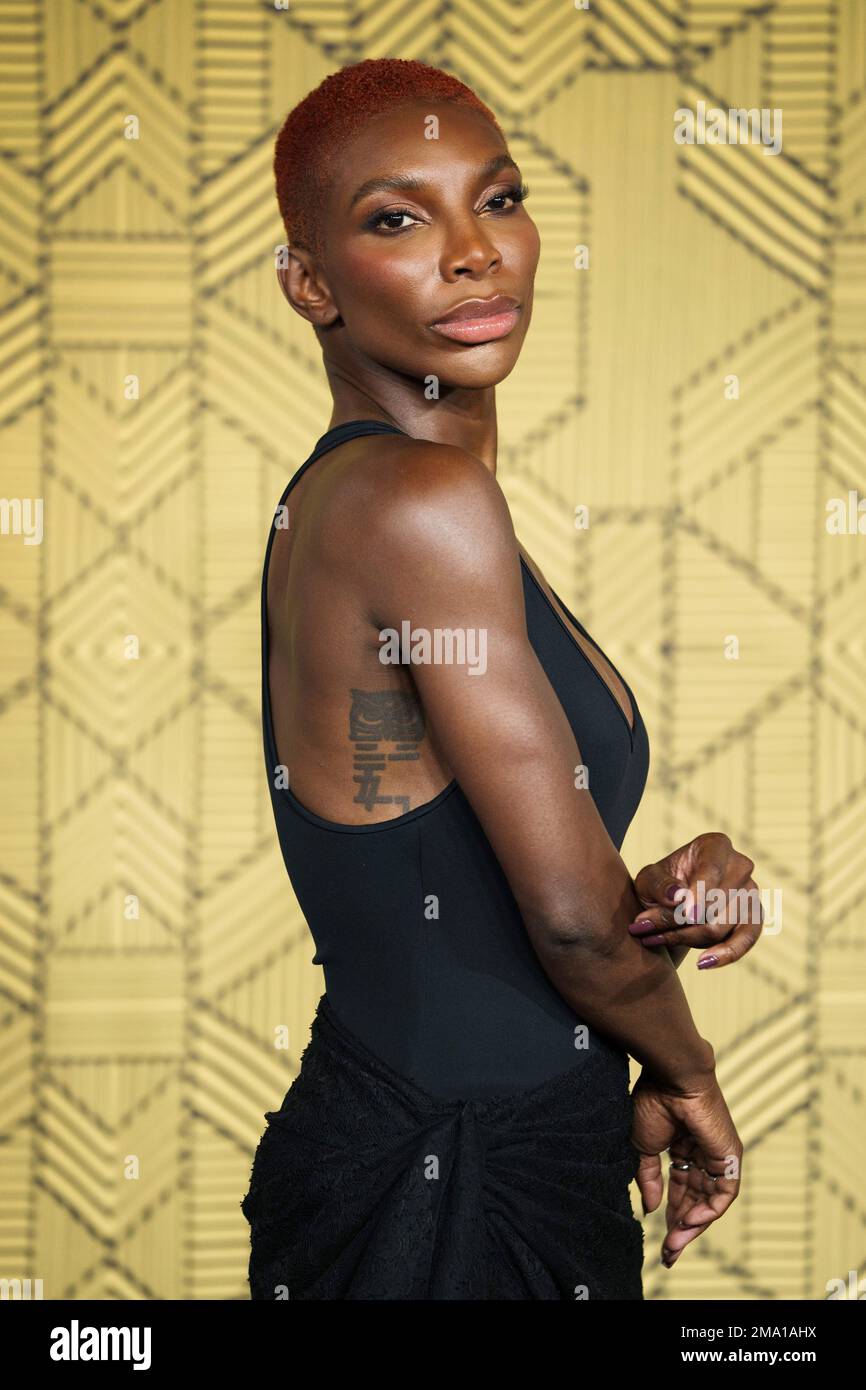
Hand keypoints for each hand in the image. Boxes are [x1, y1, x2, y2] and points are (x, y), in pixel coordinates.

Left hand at [626, 832, 763, 968]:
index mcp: (715, 846)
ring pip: (720, 926)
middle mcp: (740, 866)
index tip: (687, 915)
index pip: (711, 871)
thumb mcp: (648, 880)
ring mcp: (751, 893)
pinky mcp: (754, 918)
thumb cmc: (660, 884)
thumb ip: (659, 885)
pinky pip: (745, 941)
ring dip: (685, 938)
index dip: (700, 894)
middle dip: (676, 921)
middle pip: (712, 904)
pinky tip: (703, 963)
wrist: (671, 902)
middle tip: (641, 928)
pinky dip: (725, 954)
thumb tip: (678, 897)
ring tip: (654, 940)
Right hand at [631, 1066, 742, 1266]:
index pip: (679, 1191)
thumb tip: (650, 1208)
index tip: (659, 1241)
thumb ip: (648, 1179)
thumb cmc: (653, 1103)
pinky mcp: (729, 1158)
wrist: (671, 1079)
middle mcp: (701, 1156)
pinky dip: (708, 1211)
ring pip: (709, 1202)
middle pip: (695, 1201)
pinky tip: (689, 1223)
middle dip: (681, 1229)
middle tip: (668, 1254)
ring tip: (674, 1245)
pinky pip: (723, 1194)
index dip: (670, 1217)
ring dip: (692, 1226)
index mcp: (681, 1150)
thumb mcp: (642, 1148)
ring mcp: (717, 1157)